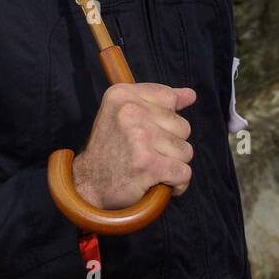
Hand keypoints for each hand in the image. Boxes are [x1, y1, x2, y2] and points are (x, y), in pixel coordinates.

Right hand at [71, 82, 195, 209]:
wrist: (88, 184)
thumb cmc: (111, 149)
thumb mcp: (124, 114)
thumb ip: (158, 101)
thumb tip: (190, 94)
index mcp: (123, 94)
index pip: (169, 98)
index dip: (166, 120)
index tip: (150, 131)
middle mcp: (130, 111)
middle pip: (182, 126)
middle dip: (171, 145)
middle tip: (147, 153)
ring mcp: (139, 137)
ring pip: (185, 150)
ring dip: (173, 165)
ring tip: (152, 168)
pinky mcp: (148, 163)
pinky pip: (183, 173)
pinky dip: (177, 184)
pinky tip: (161, 184)